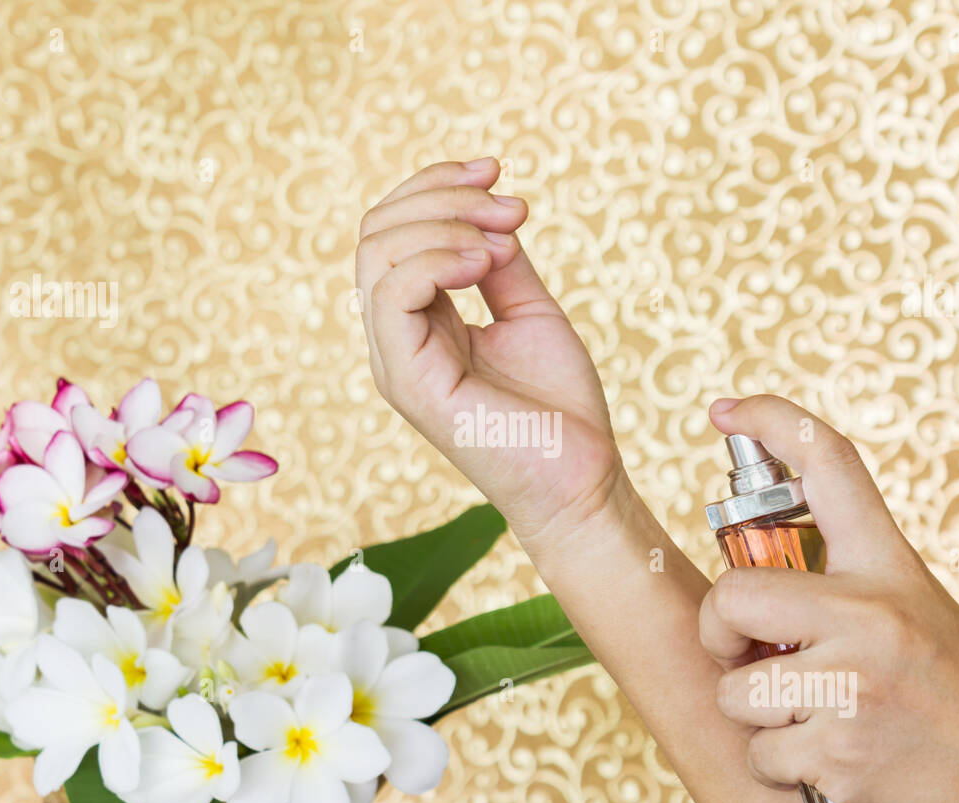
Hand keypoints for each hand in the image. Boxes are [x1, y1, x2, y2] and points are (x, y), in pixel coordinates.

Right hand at [355, 158, 623, 549]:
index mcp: (418, 321)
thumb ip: (500, 262)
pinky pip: (391, 294)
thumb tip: (488, 210)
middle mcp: (396, 338)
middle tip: (514, 207)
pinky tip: (486, 264)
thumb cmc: (558, 407)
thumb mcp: (530, 311)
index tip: (499, 170)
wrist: (582, 477)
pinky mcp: (408, 382)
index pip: (392, 229)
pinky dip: (437, 260)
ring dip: (447, 223)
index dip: (438, 184)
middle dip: (444, 195)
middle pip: (376, 230)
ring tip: (505, 239)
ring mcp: (396, 360)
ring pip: (377, 253)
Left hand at [697, 394, 958, 802]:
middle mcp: (870, 617)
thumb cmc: (951, 688)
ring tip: (817, 717)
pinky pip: (758, 755)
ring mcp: (853, 686)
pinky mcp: (840, 753)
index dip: (771, 421)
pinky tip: (832, 759)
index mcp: (888, 566)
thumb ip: (839, 584)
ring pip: (735, 692)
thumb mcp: (911, 605)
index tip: (724, 408)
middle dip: (719, 634)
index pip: (829, 464)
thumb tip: (745, 572)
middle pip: (731, 598)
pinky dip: (781, 767)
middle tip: (745, 653)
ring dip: (759, 716)